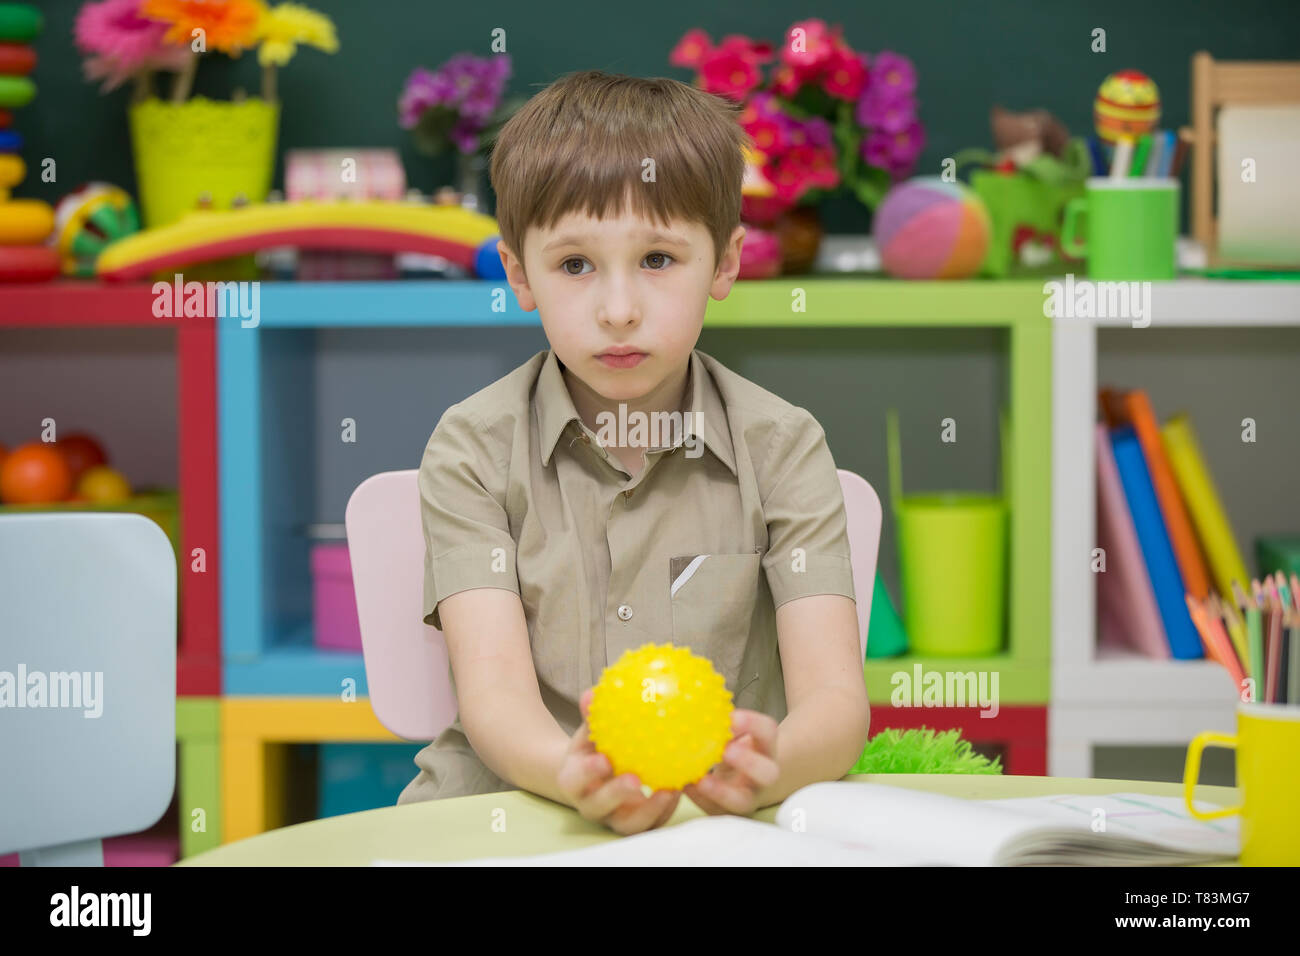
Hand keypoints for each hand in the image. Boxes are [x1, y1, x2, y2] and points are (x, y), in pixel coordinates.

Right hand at [555, 687, 681, 834]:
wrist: (594, 777)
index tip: (603, 759)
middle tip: (636, 779)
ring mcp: (613, 819)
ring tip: (670, 790)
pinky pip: (652, 824)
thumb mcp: (588, 732)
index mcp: (574, 781)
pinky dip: (666, 810)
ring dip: (649, 810)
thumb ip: (592, 716)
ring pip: (628, 824)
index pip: (575, 780)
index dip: (588, 773)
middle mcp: (591, 805)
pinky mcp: (635, 825)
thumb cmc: (593, 749)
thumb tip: (592, 692)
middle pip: (600, 807)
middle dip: (617, 795)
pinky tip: (681, 789)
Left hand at [683, 709, 778, 816]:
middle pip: (768, 772)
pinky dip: (700, 799)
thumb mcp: (734, 731)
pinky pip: (716, 810)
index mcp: (766, 747)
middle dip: (749, 762)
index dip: (753, 724)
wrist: (745, 779)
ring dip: (721, 791)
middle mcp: (764, 774)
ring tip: (700, 780)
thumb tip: (686, 692)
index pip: (768, 732)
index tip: (732, 716)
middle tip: (726, 750)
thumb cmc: (734, 745)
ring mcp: (749, 797)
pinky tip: (683, 786)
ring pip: (743, 801)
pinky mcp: (730, 813)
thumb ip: (719, 719)